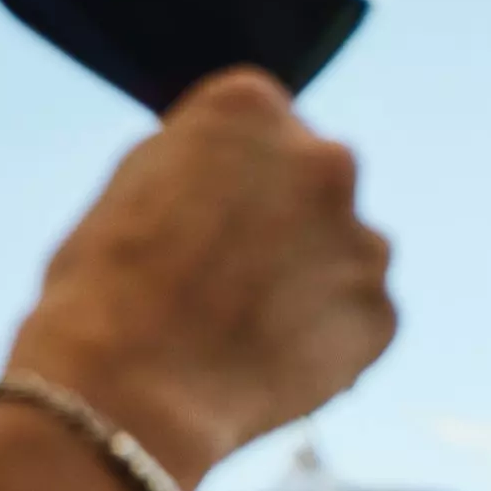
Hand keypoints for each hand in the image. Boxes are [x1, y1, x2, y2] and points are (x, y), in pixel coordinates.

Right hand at [5, 73, 396, 488]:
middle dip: (285, 218)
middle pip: (317, 182)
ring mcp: (365, 240)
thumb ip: (206, 161)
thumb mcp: (138, 180)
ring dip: (313, 278)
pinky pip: (361, 319)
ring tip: (246, 320)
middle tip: (231, 271)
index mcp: (251, 107)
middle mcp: (326, 160)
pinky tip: (271, 356)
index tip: (203, 213)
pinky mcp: (384, 314)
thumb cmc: (106, 280)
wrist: (134, 383)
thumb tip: (247, 170)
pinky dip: (329, 337)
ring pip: (347, 252)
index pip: (264, 126)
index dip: (231, 177)